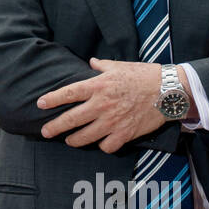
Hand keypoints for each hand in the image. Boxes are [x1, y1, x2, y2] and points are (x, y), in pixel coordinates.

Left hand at [36, 58, 165, 152]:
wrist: (169, 91)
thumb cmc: (144, 75)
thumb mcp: (120, 66)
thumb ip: (102, 66)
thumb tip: (91, 62)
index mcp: (98, 86)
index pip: (68, 93)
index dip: (51, 99)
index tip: (40, 104)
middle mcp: (101, 105)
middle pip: (71, 119)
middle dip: (54, 127)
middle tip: (45, 131)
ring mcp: (112, 121)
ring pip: (85, 137)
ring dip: (74, 140)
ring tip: (69, 140)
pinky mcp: (124, 134)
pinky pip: (106, 146)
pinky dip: (102, 145)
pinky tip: (100, 143)